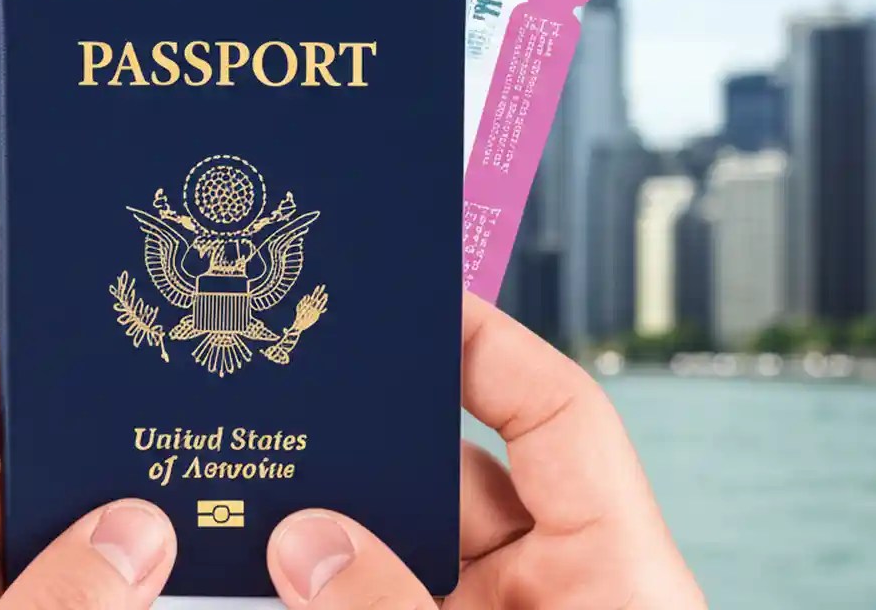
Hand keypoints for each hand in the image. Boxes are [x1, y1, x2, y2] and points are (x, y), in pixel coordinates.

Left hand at [0, 332, 176, 608]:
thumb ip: (62, 604)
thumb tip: (142, 529)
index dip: (51, 357)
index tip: (141, 348)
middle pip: (17, 456)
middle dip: (102, 461)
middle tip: (197, 453)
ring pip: (42, 526)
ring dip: (109, 532)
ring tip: (192, 526)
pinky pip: (42, 581)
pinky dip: (94, 583)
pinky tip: (153, 582)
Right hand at [264, 293, 706, 608]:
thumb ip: (390, 607)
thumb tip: (301, 538)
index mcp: (616, 574)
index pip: (559, 415)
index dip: (489, 342)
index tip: (412, 297)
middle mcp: (560, 588)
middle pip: (459, 476)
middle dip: (375, 455)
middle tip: (294, 416)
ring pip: (409, 545)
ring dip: (337, 531)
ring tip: (260, 506)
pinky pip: (389, 594)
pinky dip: (334, 584)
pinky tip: (269, 567)